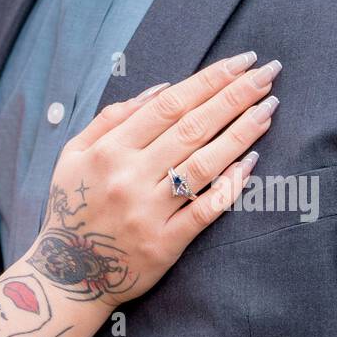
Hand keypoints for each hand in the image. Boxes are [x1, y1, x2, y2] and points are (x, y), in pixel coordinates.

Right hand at [32, 52, 277, 305]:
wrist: (67, 275)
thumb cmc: (73, 206)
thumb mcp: (73, 154)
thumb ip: (111, 118)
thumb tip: (162, 88)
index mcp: (108, 150)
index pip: (168, 105)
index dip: (209, 80)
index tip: (242, 62)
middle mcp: (129, 177)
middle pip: (192, 128)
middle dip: (235, 96)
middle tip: (269, 73)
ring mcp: (149, 211)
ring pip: (203, 164)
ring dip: (241, 133)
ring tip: (269, 108)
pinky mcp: (166, 244)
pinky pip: (205, 210)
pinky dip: (231, 185)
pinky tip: (252, 161)